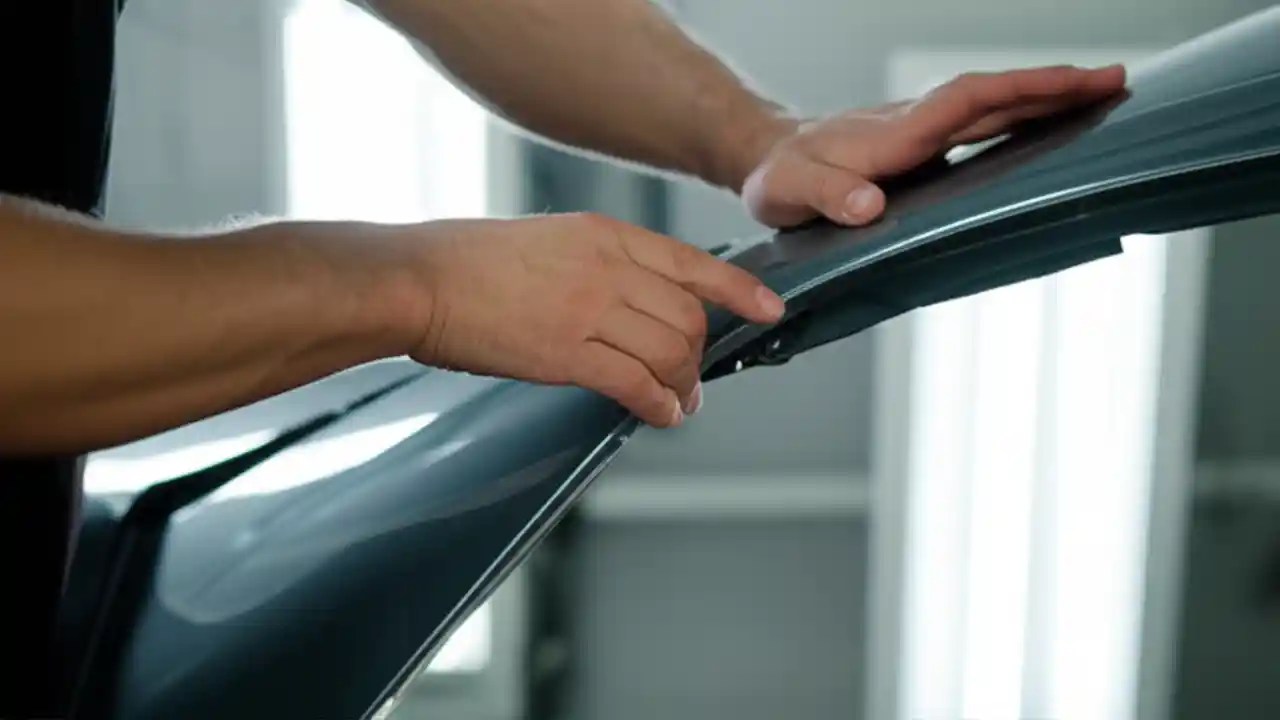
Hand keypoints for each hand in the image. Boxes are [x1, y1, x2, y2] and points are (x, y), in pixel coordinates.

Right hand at [405, 213, 784, 426]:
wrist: (420, 278)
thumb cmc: (469, 261)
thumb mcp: (549, 240)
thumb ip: (598, 264)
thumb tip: (631, 301)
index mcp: (605, 234)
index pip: (692, 262)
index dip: (739, 289)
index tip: (768, 307)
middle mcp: (608, 267)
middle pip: (689, 316)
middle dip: (699, 354)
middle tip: (691, 379)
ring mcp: (589, 308)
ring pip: (671, 351)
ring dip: (683, 385)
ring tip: (677, 402)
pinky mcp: (566, 352)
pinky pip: (635, 382)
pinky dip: (658, 404)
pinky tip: (659, 414)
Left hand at [738, 64, 1126, 227]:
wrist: (767, 157)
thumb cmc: (779, 179)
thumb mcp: (791, 192)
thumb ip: (829, 197)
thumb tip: (871, 206)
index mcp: (894, 133)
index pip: (968, 101)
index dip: (1021, 91)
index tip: (1076, 83)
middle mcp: (915, 122)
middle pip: (994, 96)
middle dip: (1055, 87)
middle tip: (1118, 82)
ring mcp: (921, 130)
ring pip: (992, 107)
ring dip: (1044, 99)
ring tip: (1102, 97)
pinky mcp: (922, 144)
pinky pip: (979, 125)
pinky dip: (1018, 119)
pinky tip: (1047, 128)